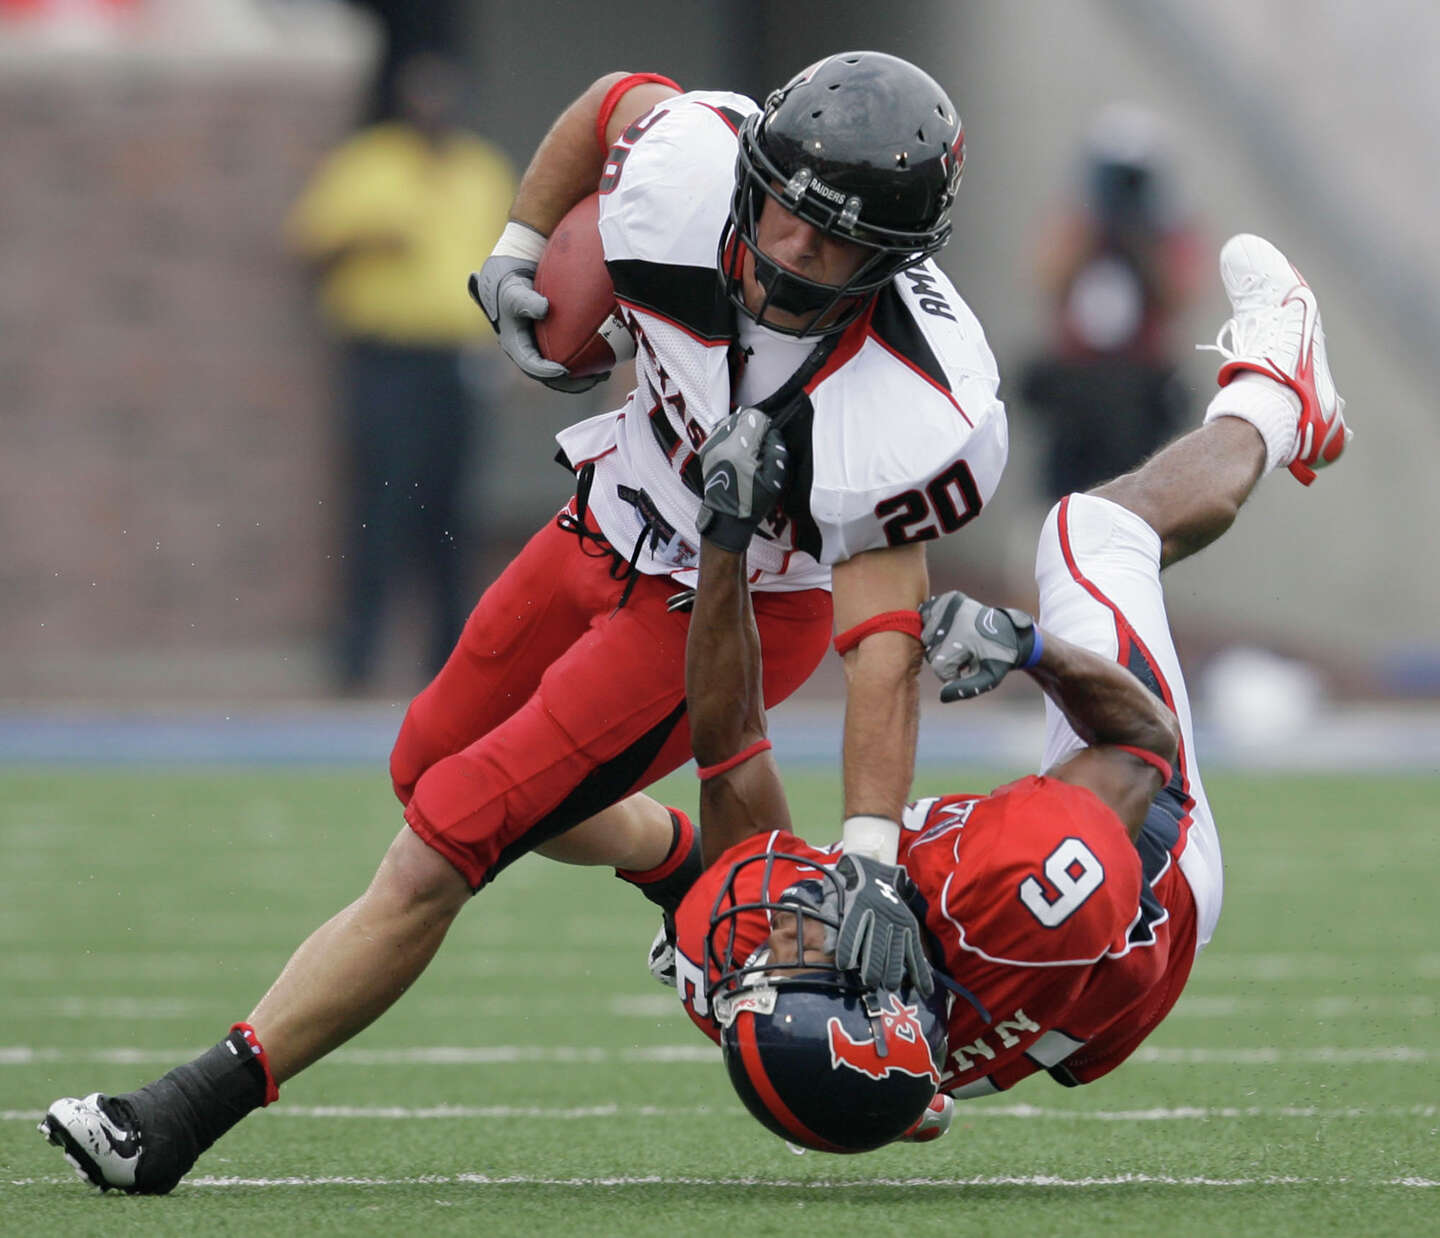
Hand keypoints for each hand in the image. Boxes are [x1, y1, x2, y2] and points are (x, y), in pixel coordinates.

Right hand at [467, 258, 603, 393]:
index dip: (547, 372)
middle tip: (593, 378)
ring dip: (584, 378)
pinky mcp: (555, 349)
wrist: (514, 285)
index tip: (564, 370)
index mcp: (517, 348)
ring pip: (564, 376)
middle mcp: (531, 356)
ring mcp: (544, 354)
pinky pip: (572, 362)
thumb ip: (527, 301)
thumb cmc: (514, 289)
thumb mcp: (515, 293)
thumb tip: (545, 308)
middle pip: (551, 379)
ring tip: (604, 374)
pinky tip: (606, 361)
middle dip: (573, 383)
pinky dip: (588, 364)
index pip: (531, 366)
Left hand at [695, 408, 787, 552]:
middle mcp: (720, 443)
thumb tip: (771, 433)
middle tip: (758, 447)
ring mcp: (710, 446)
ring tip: (747, 450)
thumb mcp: (775, 479)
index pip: (754, 417)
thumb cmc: (752, 501)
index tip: (767, 442)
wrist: (726, 518)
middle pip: (740, 415)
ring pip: (730, 420)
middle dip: (753, 426)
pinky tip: (736, 452)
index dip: (766, 425)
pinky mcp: (705, 450)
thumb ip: (777, 450)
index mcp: (739, 450)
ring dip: (741, 429)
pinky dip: (731, 435)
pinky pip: (721, 430)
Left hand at [833, 853, 932, 996]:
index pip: (852, 929)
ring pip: (897, 948)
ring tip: (889, 986)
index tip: (844, 966)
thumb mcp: (834, 895)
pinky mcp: (909, 925)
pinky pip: (915, 950)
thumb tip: (828, 949)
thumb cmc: (847, 885)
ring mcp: (897, 919)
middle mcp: (880, 911)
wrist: (872, 866)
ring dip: (894, 969)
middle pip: (877, 942)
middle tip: (870, 983)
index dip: (848, 948)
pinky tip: (924, 989)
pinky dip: (920, 970)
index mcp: (857, 904)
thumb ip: (830, 919)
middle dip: (874, 965)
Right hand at [920, 591, 1038, 701]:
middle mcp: (956, 618)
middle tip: (965, 655)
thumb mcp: (988, 679)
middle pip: (931, 650)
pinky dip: (932, 624)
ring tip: (959, 643)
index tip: (966, 670)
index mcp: (965, 638)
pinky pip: (926, 616)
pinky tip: (947, 630)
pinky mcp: (949, 598)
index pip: (939, 665)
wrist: (1010, 632)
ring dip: (938, 643)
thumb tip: (942, 696)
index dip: (951, 673)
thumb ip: (966, 689)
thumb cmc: (998, 659)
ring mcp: (951, 605)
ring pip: (926, 635)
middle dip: (945, 658)